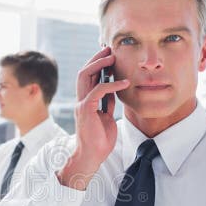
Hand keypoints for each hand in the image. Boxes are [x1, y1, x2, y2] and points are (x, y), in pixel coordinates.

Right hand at [58, 46, 129, 189]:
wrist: (92, 156)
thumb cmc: (99, 140)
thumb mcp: (106, 117)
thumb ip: (107, 104)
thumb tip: (114, 92)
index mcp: (86, 101)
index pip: (89, 77)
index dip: (98, 64)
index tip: (110, 55)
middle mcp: (81, 100)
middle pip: (84, 71)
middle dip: (96, 58)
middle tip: (110, 49)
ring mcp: (82, 104)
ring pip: (85, 75)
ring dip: (99, 64)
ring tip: (113, 57)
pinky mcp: (86, 109)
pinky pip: (98, 90)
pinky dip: (112, 84)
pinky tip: (124, 82)